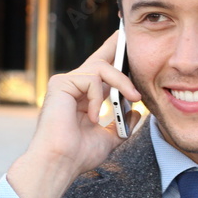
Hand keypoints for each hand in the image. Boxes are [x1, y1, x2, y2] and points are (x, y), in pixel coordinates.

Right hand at [6, 31, 141, 197]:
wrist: (60, 163)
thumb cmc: (79, 154)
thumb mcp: (109, 138)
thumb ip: (122, 124)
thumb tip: (137, 111)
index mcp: (84, 98)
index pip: (102, 73)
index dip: (115, 59)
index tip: (128, 47)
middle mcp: (74, 87)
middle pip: (99, 59)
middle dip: (116, 45)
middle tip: (127, 33)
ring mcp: (66, 83)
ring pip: (101, 68)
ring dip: (121, 82)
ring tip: (133, 97)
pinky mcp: (60, 84)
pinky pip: (90, 79)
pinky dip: (98, 97)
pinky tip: (93, 116)